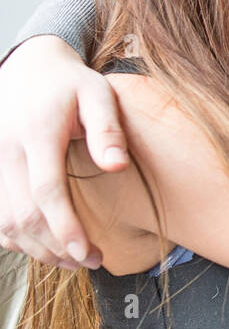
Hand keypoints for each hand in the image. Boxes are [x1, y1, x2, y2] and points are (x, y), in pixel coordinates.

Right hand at [0, 36, 128, 268]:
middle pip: (24, 215)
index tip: (89, 254)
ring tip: (73, 261)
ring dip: (37, 250)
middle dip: (57, 248)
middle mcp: (6, 149)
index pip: (46, 190)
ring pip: (5, 222)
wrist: (27, 67)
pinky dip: (16, 239)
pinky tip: (44, 246)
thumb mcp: (97, 93)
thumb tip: (118, 166)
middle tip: (92, 262)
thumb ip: (107, 129)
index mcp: (37, 132)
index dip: (66, 228)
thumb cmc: (69, 83)